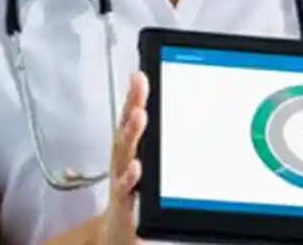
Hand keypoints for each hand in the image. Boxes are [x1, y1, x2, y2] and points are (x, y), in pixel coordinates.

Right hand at [97, 71, 149, 244]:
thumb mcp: (149, 162)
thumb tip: (185, 110)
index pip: (133, 115)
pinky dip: (130, 178)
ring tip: (139, 118)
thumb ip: (160, 139)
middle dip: (133, 105)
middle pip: (127, 128)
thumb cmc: (136, 191)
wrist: (117, 232)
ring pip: (125, 154)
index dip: (135, 94)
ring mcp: (122, 179)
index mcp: (132, 147)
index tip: (141, 75)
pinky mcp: (124, 203)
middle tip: (140, 87)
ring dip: (131, 134)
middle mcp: (124, 159)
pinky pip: (126, 189)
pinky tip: (136, 168)